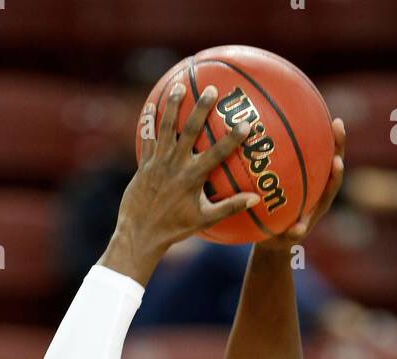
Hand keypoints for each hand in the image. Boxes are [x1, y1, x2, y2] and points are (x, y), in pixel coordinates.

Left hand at [101, 84, 259, 284]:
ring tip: (180, 86)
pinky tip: (152, 104)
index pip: (218, 153)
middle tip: (212, 90)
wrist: (141, 233)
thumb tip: (256, 199)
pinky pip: (147, 137)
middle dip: (202, 108)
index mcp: (193, 177)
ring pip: (166, 127)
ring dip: (173, 105)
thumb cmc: (175, 228)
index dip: (233, 138)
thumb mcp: (204, 220)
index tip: (246, 123)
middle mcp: (176, 165)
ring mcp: (158, 162)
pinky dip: (150, 120)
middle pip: (190, 130)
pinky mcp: (145, 163)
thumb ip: (230, 207)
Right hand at [255, 117, 345, 252]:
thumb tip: (298, 231)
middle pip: (332, 163)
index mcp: (319, 204)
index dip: (335, 175)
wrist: (275, 236)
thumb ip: (291, 235)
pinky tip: (288, 115)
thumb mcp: (283, 240)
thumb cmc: (277, 239)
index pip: (332, 187)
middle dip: (337, 144)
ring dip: (321, 133)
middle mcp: (319, 189)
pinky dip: (298, 135)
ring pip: (318, 154)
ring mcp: (310, 179)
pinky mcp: (297, 174)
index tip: (338, 162)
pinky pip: (299, 152)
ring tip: (320, 109)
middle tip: (337, 123)